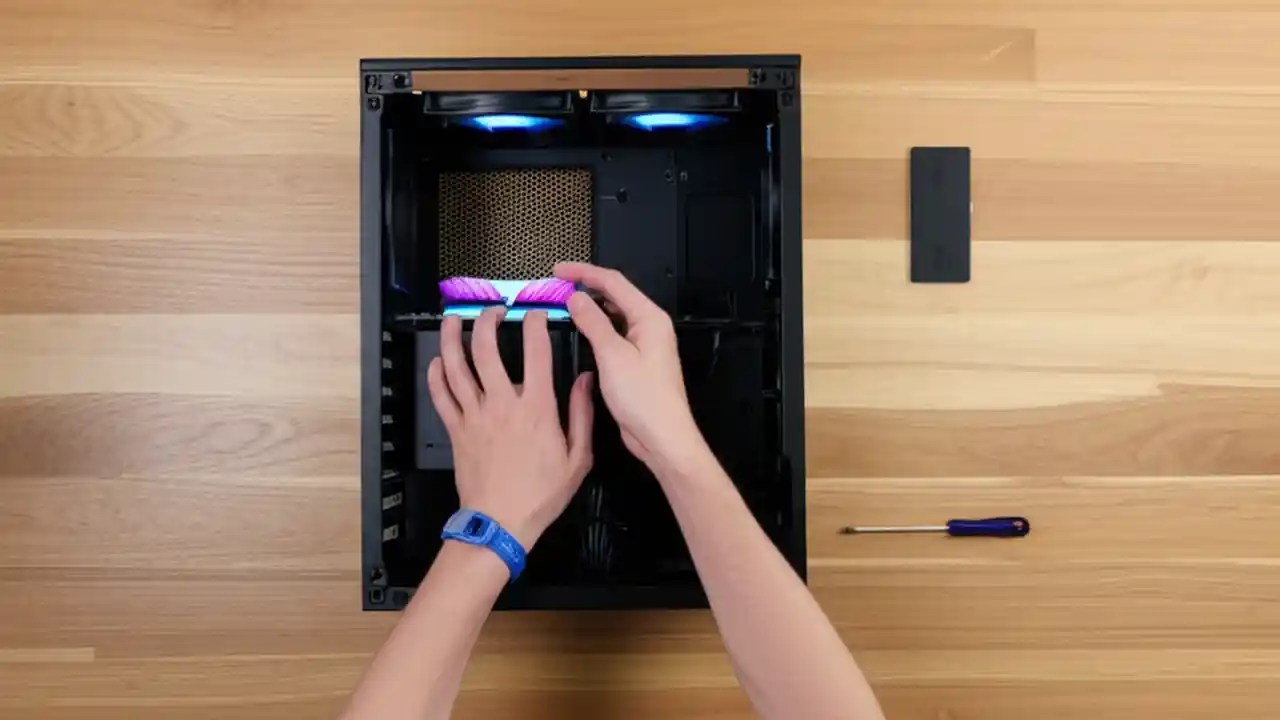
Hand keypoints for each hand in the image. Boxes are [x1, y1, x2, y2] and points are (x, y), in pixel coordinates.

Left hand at [426, 308, 593, 548]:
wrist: (500, 523)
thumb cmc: (542, 495)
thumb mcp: (578, 458)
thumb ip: (583, 414)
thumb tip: (586, 379)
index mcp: (536, 408)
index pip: (536, 351)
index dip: (536, 324)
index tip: (537, 314)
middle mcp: (501, 404)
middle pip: (486, 348)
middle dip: (487, 321)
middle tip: (493, 311)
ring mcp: (474, 415)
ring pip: (456, 366)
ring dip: (451, 338)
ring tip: (454, 320)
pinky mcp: (456, 430)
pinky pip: (441, 395)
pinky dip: (436, 375)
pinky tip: (438, 362)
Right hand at [553, 262, 706, 474]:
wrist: (662, 436)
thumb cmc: (643, 398)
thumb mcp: (612, 355)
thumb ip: (593, 322)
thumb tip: (575, 298)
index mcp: (650, 317)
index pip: (614, 282)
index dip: (584, 273)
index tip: (558, 271)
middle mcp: (650, 326)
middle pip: (616, 295)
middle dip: (586, 287)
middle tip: (557, 287)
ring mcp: (645, 344)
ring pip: (614, 315)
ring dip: (590, 307)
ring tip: (564, 304)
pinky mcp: (638, 361)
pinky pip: (615, 334)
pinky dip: (596, 328)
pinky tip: (581, 330)